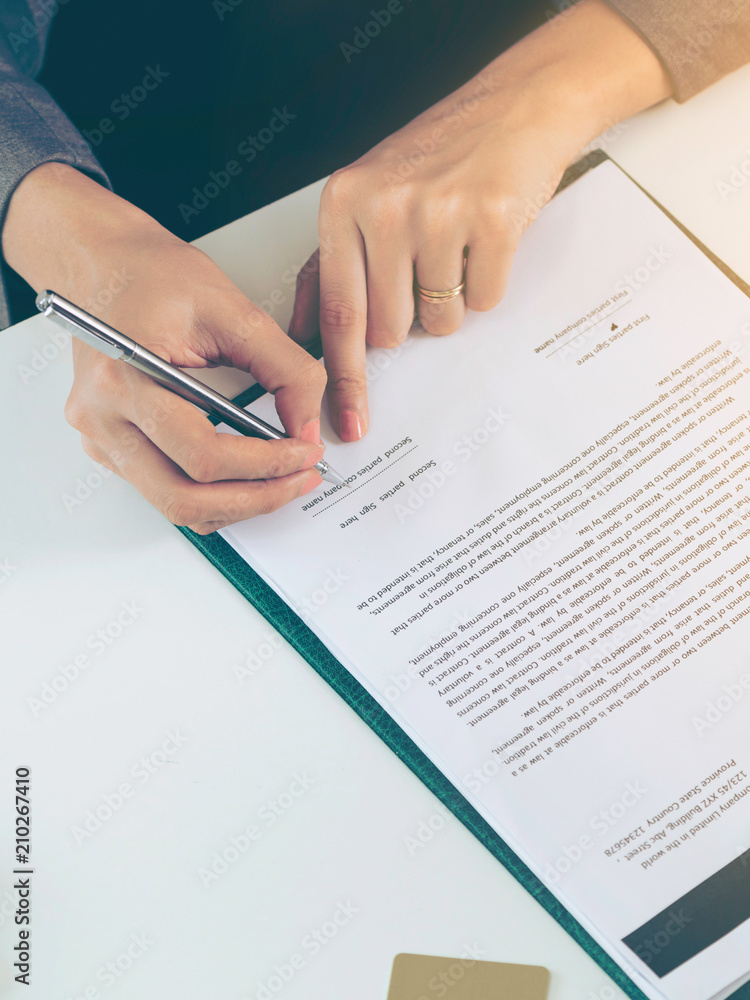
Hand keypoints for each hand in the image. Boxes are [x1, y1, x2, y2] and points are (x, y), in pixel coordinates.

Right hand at [3, 165, 326, 532]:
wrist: (105, 264)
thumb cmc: (154, 275)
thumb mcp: (232, 308)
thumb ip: (284, 368)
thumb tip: (308, 425)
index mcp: (123, 377)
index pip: (201, 454)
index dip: (265, 464)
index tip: (306, 452)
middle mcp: (100, 417)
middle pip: (184, 498)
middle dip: (256, 498)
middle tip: (301, 478)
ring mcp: (99, 438)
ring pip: (175, 506)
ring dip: (236, 504)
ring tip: (282, 480)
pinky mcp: (109, 447)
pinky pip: (165, 492)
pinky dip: (213, 494)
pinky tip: (248, 474)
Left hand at [290, 0, 670, 440]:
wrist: (515, 106)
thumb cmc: (438, 157)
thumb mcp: (367, 199)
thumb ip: (331, 268)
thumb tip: (306, 336)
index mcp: (343, 205)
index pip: (339, 315)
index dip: (343, 379)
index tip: (347, 423)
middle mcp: (384, 208)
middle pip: (390, 332)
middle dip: (409, 319)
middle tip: (423, 270)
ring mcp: (439, 213)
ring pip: (440, 322)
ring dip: (450, 301)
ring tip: (454, 247)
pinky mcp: (493, 220)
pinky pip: (484, 301)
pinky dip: (487, 283)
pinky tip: (484, 240)